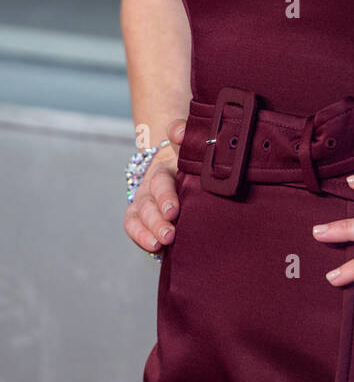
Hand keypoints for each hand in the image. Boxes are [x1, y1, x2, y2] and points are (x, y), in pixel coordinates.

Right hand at [123, 118, 186, 254]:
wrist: (178, 160)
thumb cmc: (191, 156)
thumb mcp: (191, 146)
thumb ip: (185, 135)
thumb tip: (180, 132)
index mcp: (167, 167)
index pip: (161, 179)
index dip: (165, 195)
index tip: (174, 211)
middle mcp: (151, 183)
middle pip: (148, 200)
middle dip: (157, 218)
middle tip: (170, 233)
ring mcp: (144, 199)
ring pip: (138, 214)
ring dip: (149, 230)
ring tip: (162, 243)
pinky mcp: (142, 214)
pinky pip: (134, 225)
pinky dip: (141, 237)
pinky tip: (155, 249)